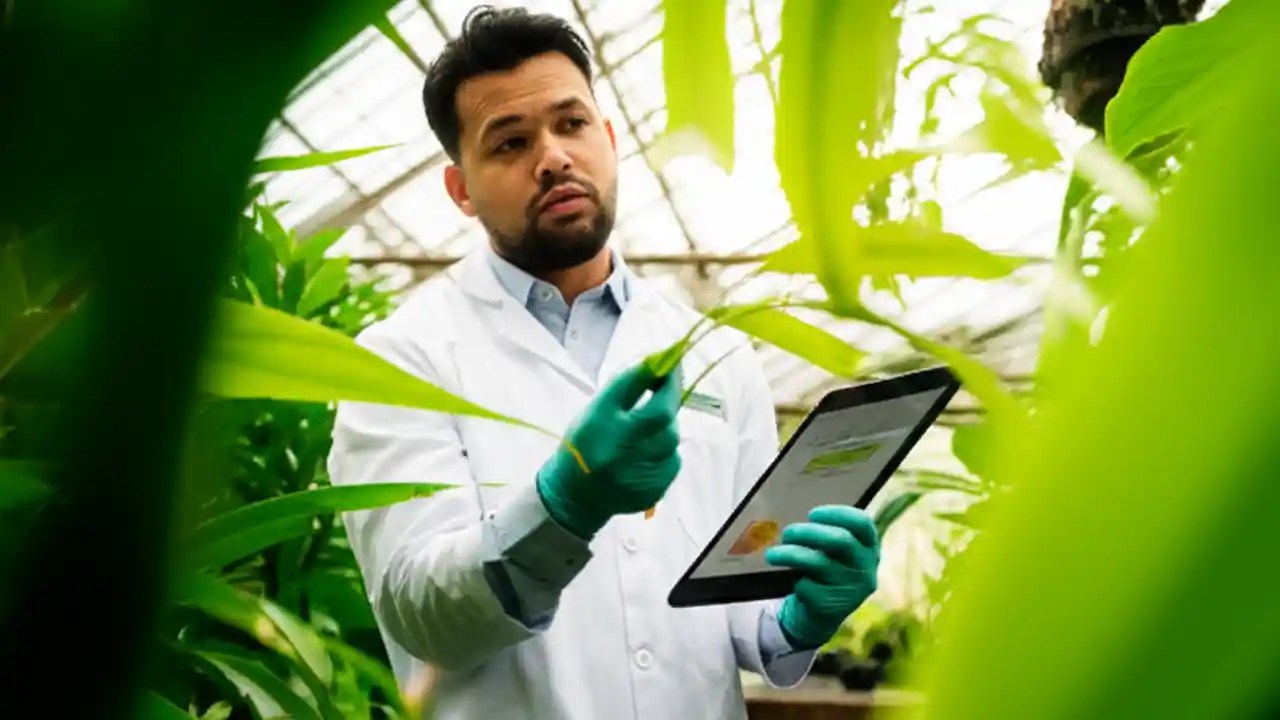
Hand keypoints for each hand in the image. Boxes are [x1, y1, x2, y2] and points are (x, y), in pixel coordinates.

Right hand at [536, 361, 682, 538]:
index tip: (669, 360)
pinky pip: (671, 458)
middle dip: (668, 396)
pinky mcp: (658, 487)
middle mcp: (626, 450)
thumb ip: (627, 385)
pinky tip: (642, 455)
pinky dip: (663, 450)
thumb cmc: (584, 445)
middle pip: (664, 415)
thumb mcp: (596, 410)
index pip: (645, 393)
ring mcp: (645, 473)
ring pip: (670, 437)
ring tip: (640, 432)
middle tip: (664, 385)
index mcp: (605, 426)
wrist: (577, 497)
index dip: (663, 375)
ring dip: (662, 426)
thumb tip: (657, 361)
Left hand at [764, 505, 879, 649]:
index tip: (813, 514)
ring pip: (819, 563)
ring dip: (791, 554)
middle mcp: (864, 568)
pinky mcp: (830, 606)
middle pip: (841, 541)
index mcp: (868, 548)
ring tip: (772, 554)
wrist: (825, 614)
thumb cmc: (829, 570)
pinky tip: (793, 581)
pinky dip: (796, 581)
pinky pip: (807, 586)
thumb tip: (798, 525)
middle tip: (788, 532)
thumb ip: (827, 533)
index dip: (837, 514)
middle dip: (810, 532)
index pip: (862, 523)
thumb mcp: (838, 552)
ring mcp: (850, 589)